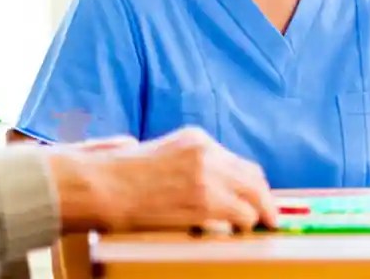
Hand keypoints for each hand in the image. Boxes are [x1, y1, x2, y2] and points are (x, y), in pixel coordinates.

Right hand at [51, 127, 277, 232]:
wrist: (99, 186)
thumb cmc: (114, 174)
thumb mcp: (156, 150)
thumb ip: (179, 158)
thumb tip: (187, 170)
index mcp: (196, 138)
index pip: (236, 162)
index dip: (249, 182)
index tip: (255, 194)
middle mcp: (208, 152)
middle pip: (252, 176)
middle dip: (263, 197)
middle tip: (270, 213)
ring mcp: (209, 175)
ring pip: (253, 195)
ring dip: (259, 212)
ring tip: (261, 225)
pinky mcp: (205, 200)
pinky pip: (240, 213)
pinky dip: (245, 223)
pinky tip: (242, 231)